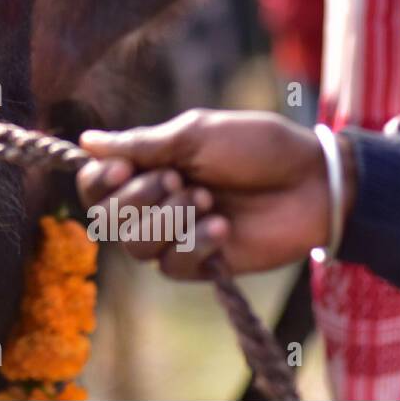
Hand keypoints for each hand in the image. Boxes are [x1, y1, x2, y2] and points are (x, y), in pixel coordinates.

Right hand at [76, 109, 356, 278]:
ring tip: (207, 200)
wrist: (312, 182)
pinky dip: (194, 244)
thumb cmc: (258, 147)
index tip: (123, 169)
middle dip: (138, 199)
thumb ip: (140, 143)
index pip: (95, 186)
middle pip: (107, 220)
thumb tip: (86, 140)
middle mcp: (155, 204)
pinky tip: (222, 228)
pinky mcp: (202, 265)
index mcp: (148, 167)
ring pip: (135, 247)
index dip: (98, 182)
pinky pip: (172, 266)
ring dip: (168, 220)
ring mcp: (177, 236)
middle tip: (180, 179)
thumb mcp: (196, 134)